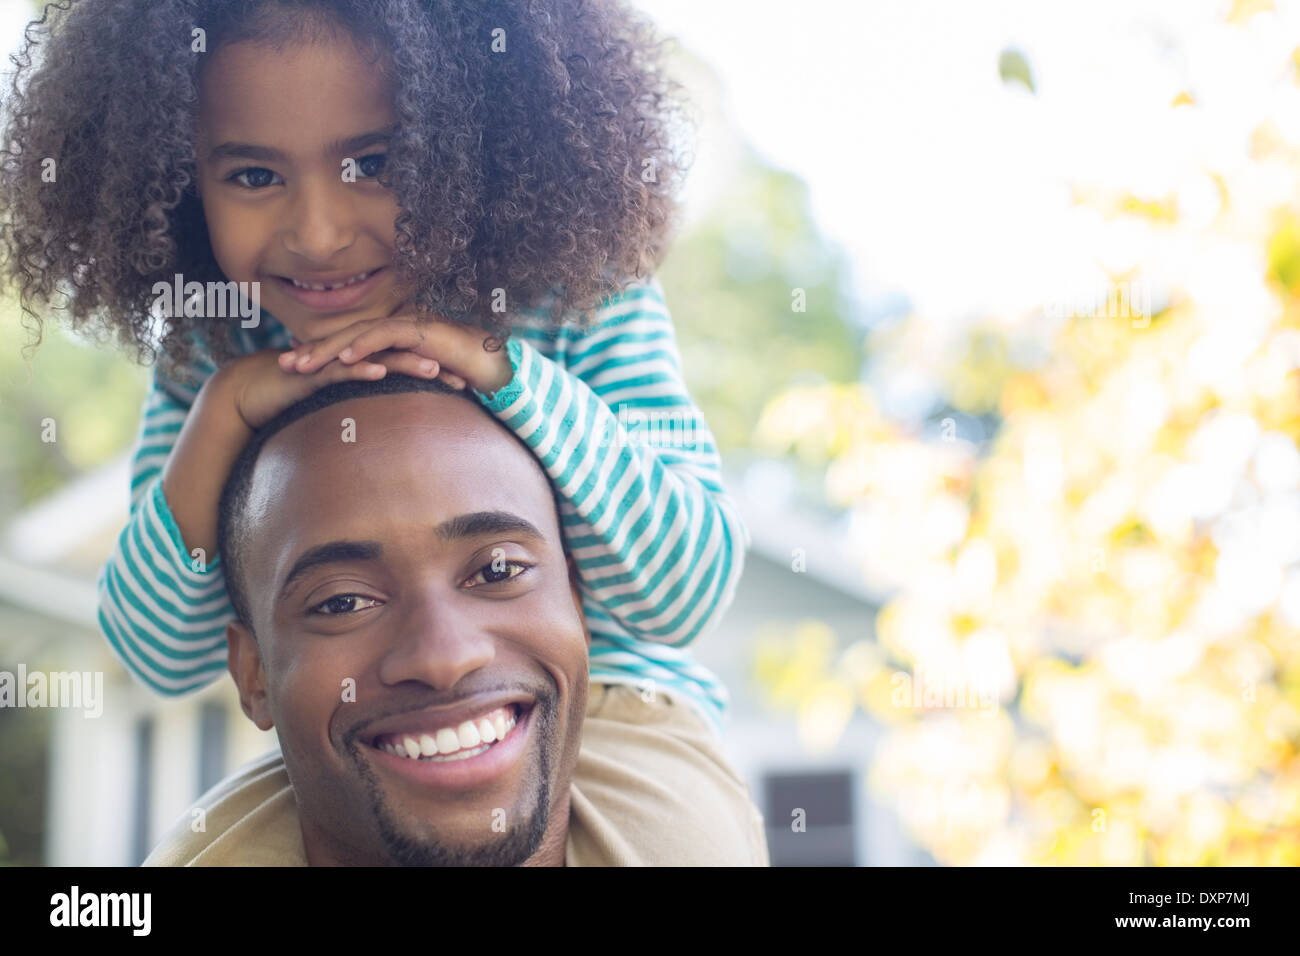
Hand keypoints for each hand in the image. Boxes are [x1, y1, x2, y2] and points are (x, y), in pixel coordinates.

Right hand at [215, 346, 444, 431]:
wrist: (249, 391)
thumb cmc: (295, 400)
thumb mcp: (338, 408)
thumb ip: (364, 411)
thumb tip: (390, 434)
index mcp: (359, 365)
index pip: (403, 366)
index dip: (432, 373)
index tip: (463, 385)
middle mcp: (350, 359)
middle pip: (398, 358)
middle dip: (430, 366)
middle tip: (462, 376)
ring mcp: (332, 363)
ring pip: (373, 359)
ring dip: (404, 363)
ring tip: (433, 369)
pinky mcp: (312, 372)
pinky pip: (339, 370)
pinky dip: (359, 370)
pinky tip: (379, 373)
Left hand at [280, 312, 513, 395]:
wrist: (487, 362)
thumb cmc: (455, 374)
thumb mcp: (412, 382)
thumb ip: (391, 385)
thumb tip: (371, 403)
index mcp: (386, 338)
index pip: (345, 345)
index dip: (318, 355)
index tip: (291, 368)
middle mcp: (390, 328)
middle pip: (343, 338)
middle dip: (312, 351)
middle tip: (283, 365)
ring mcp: (403, 326)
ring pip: (356, 335)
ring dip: (328, 350)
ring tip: (303, 365)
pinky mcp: (417, 330)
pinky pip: (384, 336)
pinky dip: (363, 346)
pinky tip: (344, 360)